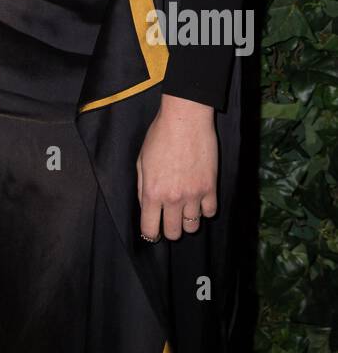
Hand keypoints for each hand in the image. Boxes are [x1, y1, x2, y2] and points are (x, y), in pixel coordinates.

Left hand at [136, 94, 217, 240]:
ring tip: (185, 207)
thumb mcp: (141, 160)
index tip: (153, 229)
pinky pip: (210, 212)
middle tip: (169, 218)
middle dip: (169, 229)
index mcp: (152, 192)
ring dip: (187, 220)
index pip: (150, 230)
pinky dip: (204, 209)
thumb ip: (141, 187)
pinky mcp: (210, 187)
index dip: (150, 233)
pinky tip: (199, 199)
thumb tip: (146, 205)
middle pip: (173, 233)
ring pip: (193, 226)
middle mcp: (173, 198)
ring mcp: (193, 194)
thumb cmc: (160, 135)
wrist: (185, 119)